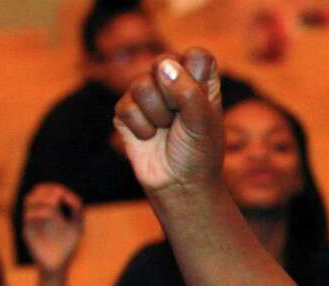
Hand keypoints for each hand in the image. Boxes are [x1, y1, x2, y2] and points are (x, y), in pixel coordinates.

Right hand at [23, 183, 83, 274]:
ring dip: (42, 200)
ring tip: (54, 203)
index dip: (51, 188)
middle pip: (35, 194)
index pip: (44, 192)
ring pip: (29, 202)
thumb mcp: (77, 225)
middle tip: (58, 196)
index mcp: (49, 211)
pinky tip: (51, 215)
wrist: (59, 263)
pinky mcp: (28, 232)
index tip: (62, 192)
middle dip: (47, 192)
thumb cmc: (68, 245)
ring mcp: (31, 222)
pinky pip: (28, 218)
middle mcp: (38, 214)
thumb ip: (76, 209)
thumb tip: (66, 193)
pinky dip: (39, 213)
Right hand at [113, 49, 223, 195]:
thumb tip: (164, 66)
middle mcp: (174, 83)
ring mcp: (149, 95)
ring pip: (141, 85)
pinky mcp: (127, 111)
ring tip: (166, 131)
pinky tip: (151, 138)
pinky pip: (126, 106)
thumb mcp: (202, 124)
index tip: (198, 100)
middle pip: (163, 62)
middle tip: (180, 120)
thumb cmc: (198, 154)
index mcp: (201, 82)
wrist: (179, 185)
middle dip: (171, 97)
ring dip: (157, 116)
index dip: (194, 76)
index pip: (197, 56)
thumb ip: (188, 92)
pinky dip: (141, 128)